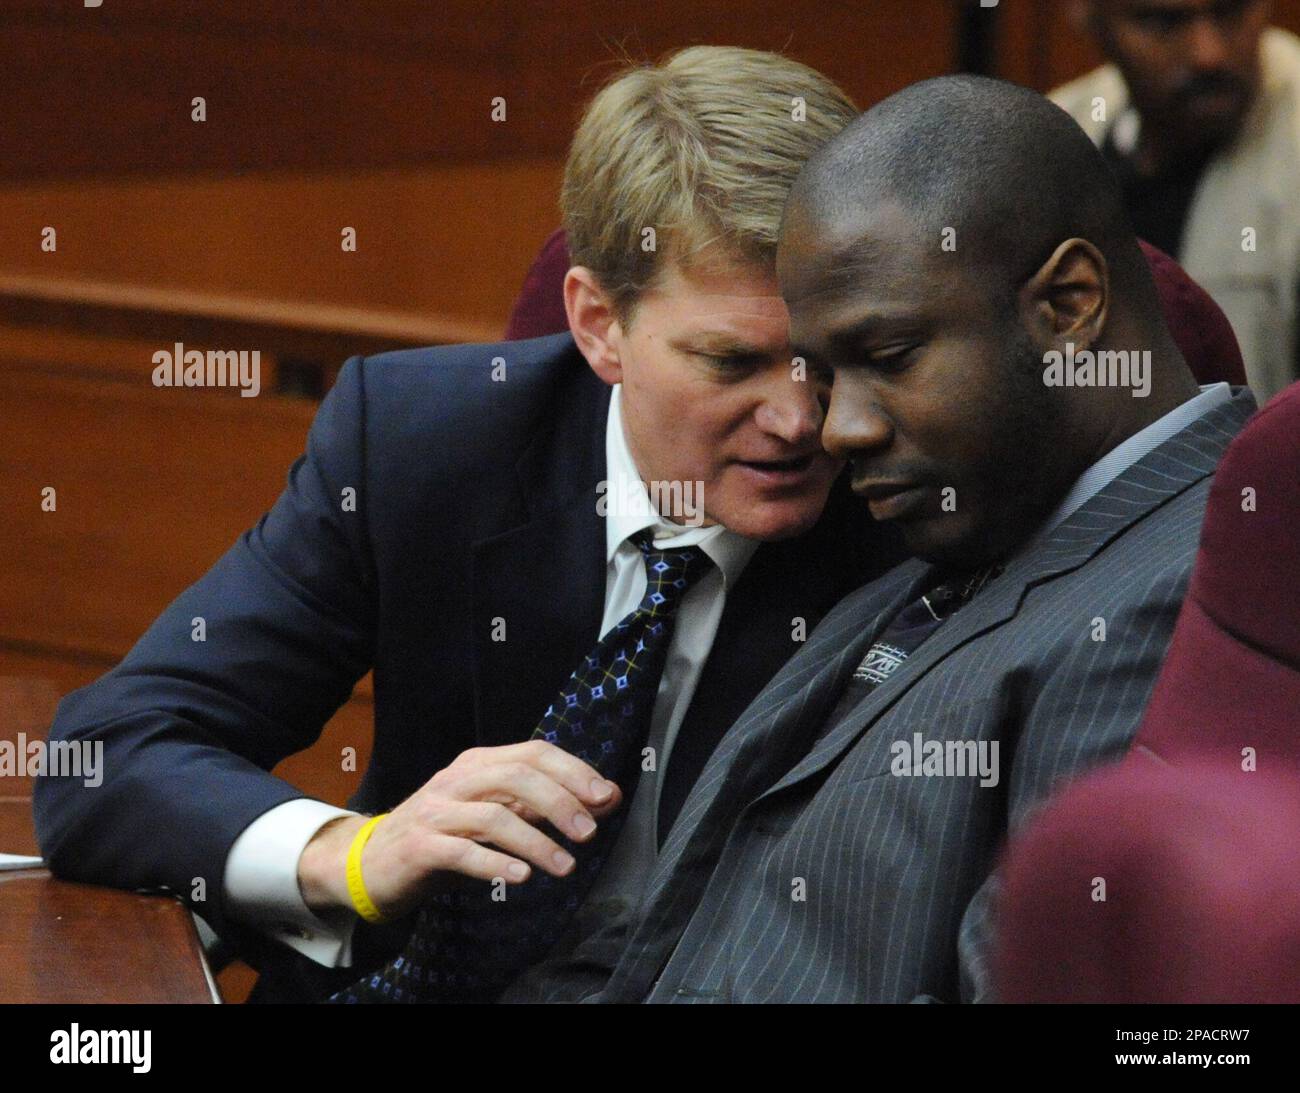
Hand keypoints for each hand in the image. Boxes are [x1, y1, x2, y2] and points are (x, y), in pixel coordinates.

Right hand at [298, 740, 621, 919]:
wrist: (372, 863)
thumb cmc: (446, 836)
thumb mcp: (498, 815)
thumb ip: (546, 805)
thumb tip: (608, 797)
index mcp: (480, 764)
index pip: (534, 753)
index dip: (573, 771)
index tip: (606, 797)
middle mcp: (457, 780)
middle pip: (517, 777)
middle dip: (560, 802)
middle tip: (588, 834)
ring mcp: (436, 812)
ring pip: (494, 816)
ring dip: (536, 842)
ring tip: (566, 867)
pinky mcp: (419, 846)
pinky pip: (461, 852)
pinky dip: (495, 864)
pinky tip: (521, 878)